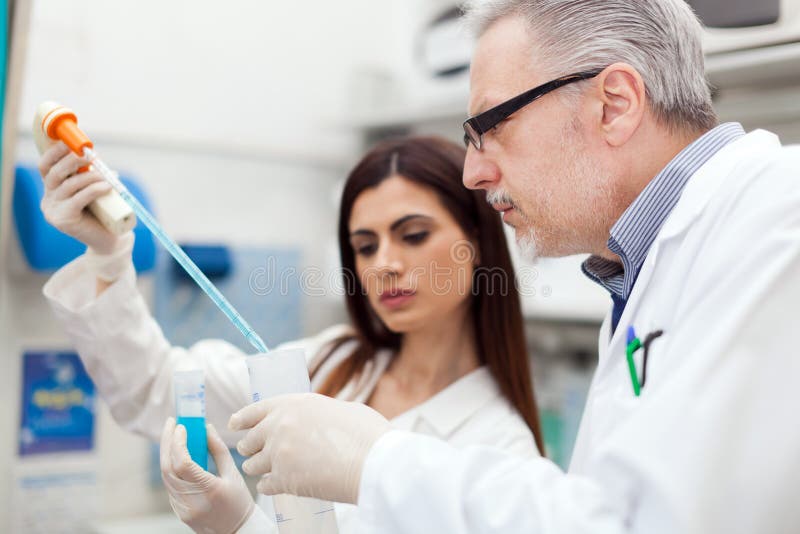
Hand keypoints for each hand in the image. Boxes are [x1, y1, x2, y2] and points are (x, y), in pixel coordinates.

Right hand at [39, 142, 118, 253]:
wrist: (109, 240)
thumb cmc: (103, 212)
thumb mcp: (93, 188)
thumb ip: (88, 173)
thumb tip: (93, 154)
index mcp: (52, 189)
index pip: (45, 166)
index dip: (55, 152)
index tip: (71, 142)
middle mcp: (48, 199)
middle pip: (54, 173)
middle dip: (72, 161)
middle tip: (90, 154)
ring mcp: (53, 210)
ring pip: (69, 186)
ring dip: (90, 176)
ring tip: (108, 176)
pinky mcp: (62, 220)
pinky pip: (78, 200)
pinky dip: (94, 190)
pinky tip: (107, 187)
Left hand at [160, 417, 254, 533]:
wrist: (236, 532)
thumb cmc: (239, 502)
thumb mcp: (234, 473)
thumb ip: (218, 450)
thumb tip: (206, 428)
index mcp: (209, 489)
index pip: (183, 462)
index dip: (178, 442)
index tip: (181, 426)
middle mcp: (191, 501)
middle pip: (168, 468)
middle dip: (167, 443)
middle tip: (170, 424)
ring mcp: (182, 509)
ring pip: (166, 477)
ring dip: (167, 454)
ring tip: (173, 436)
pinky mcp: (178, 511)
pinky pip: (170, 485)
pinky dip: (172, 468)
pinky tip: (177, 456)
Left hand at [228, 393, 390, 504]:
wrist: (374, 462)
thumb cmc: (367, 434)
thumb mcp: (341, 409)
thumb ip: (319, 412)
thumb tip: (316, 419)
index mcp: (293, 403)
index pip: (254, 410)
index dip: (241, 419)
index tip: (234, 425)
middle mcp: (280, 426)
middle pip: (249, 441)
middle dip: (252, 448)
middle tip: (257, 454)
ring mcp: (279, 453)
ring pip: (253, 465)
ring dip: (260, 469)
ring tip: (271, 471)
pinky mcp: (284, 479)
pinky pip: (265, 485)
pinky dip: (271, 486)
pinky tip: (280, 485)